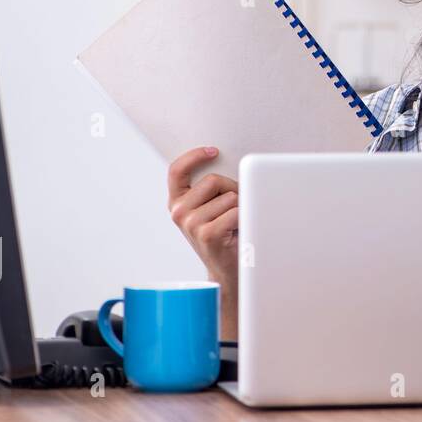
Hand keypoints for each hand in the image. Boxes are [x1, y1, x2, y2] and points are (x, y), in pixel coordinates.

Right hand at [167, 147, 238, 332]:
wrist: (229, 270)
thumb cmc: (225, 234)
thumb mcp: (211, 208)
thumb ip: (210, 188)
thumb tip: (234, 162)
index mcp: (177, 202)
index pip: (176, 170)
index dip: (194, 156)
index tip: (214, 151)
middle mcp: (179, 212)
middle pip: (214, 180)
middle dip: (232, 189)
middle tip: (234, 209)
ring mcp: (191, 224)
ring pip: (229, 196)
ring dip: (240, 206)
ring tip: (235, 224)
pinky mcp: (207, 234)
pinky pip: (236, 211)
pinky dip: (244, 218)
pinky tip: (238, 231)